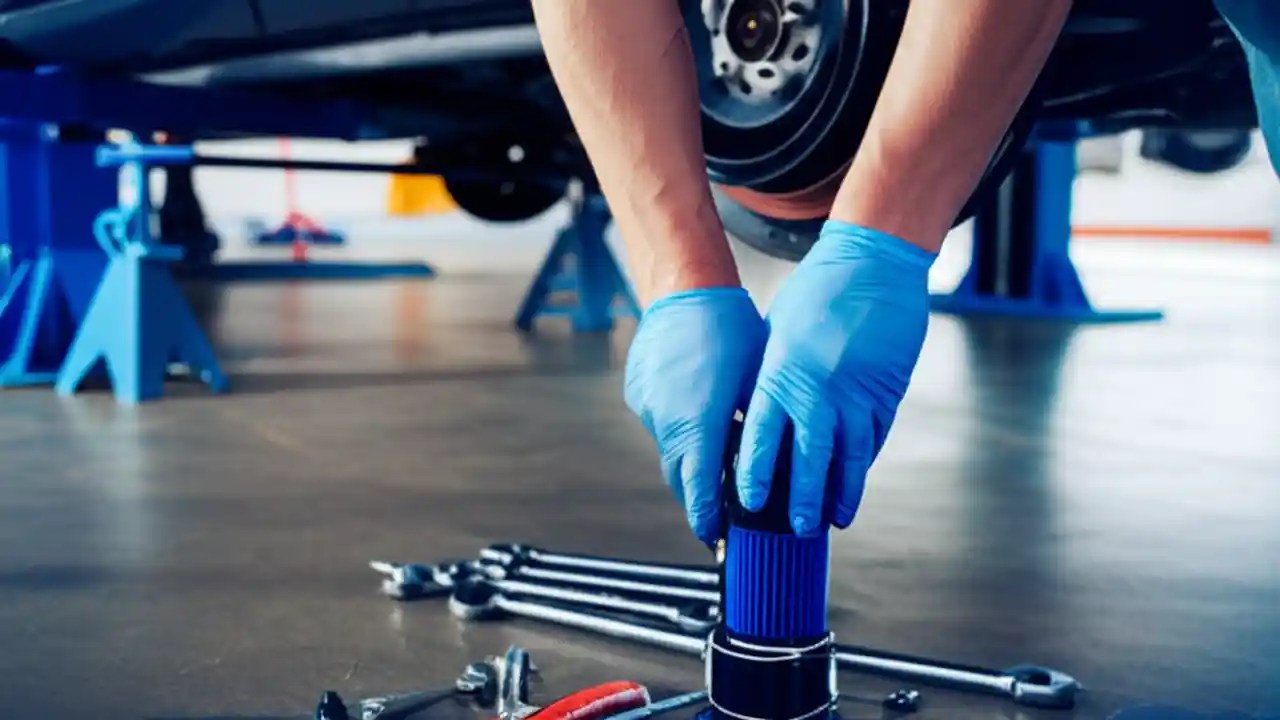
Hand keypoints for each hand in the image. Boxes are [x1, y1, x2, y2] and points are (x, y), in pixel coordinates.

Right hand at [625, 288, 765, 543]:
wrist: (687, 287)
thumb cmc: (733, 330)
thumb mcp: (758, 382)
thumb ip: (758, 430)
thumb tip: (773, 469)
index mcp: (699, 420)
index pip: (700, 485)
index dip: (706, 516)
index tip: (713, 538)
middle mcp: (665, 418)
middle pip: (679, 475)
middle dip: (697, 495)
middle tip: (716, 512)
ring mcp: (647, 405)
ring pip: (669, 447)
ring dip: (690, 458)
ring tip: (714, 461)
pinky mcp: (637, 391)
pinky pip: (658, 421)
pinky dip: (677, 427)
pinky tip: (698, 413)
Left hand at [736, 221, 934, 535]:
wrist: (872, 264)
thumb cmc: (816, 294)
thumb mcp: (777, 336)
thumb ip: (770, 380)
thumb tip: (762, 421)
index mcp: (780, 377)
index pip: (759, 442)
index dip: (754, 478)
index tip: (749, 504)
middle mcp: (817, 393)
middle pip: (807, 463)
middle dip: (801, 502)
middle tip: (797, 528)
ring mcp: (856, 396)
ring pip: (848, 460)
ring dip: (841, 494)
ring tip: (835, 519)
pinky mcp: (887, 393)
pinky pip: (873, 438)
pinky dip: (864, 463)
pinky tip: (857, 479)